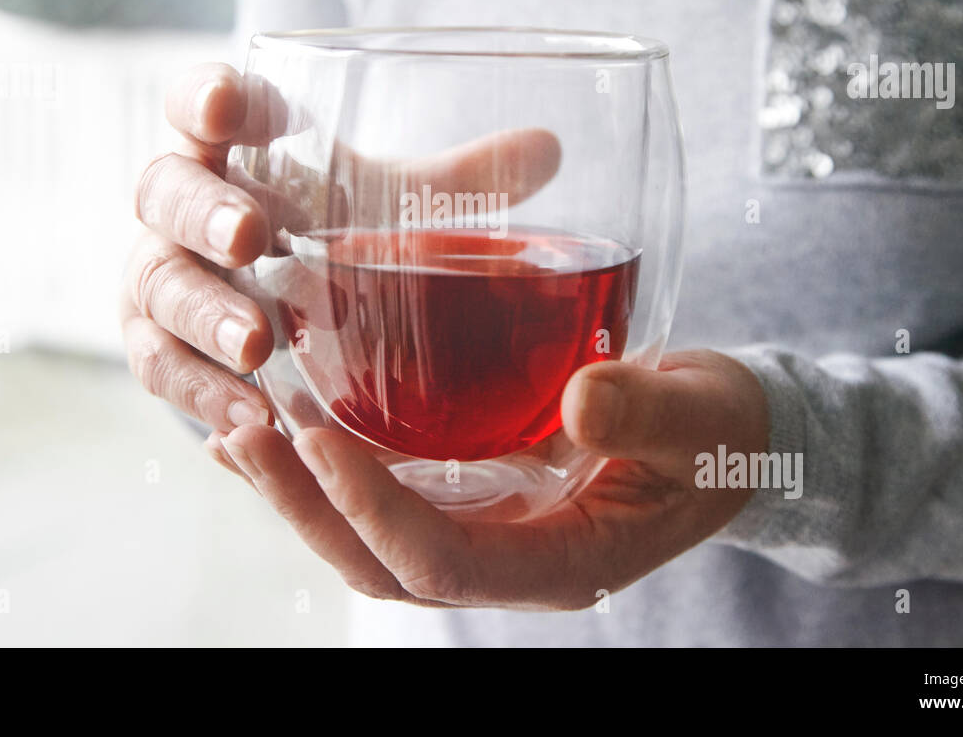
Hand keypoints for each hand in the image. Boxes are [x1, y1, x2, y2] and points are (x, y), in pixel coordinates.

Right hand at [121, 62, 562, 461]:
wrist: (277, 317)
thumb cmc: (331, 235)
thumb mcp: (388, 206)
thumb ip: (456, 181)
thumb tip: (547, 148)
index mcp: (232, 148)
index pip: (202, 103)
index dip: (207, 98)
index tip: (234, 104)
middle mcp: (183, 207)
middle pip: (164, 191)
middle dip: (202, 211)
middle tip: (250, 236)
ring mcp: (162, 278)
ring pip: (154, 284)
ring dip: (203, 312)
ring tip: (258, 345)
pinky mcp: (157, 348)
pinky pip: (161, 368)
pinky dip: (202, 391)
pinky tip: (248, 416)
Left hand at [210, 349, 769, 608]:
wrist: (726, 439)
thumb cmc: (721, 433)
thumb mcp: (703, 418)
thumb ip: (651, 413)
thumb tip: (583, 400)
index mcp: (563, 561)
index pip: (445, 562)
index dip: (375, 510)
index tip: (318, 439)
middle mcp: (509, 560)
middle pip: (382, 562)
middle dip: (307, 506)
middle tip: (245, 431)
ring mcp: (485, 533)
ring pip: (369, 539)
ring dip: (301, 492)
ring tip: (236, 426)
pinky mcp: (472, 498)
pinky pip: (383, 500)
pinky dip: (325, 471)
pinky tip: (280, 422)